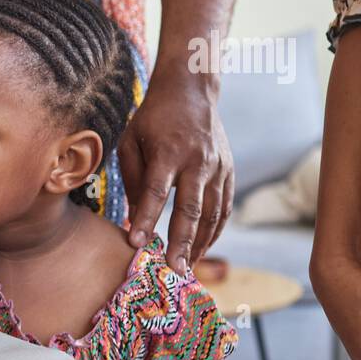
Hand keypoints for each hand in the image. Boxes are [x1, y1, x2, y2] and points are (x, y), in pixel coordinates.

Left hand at [118, 75, 233, 274]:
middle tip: (175, 269)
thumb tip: (135, 218)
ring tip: (188, 265)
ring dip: (202, 242)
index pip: (156, 193)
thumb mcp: (131, 141)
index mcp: (168, 152)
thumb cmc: (153, 118)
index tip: (136, 243)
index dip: (147, 219)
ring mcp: (218, 166)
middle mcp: (198, 161)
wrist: (191, 90)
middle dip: (183, 242)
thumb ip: (133, 180)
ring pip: (213, 212)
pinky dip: (216, 230)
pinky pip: (225, 206)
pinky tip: (204, 246)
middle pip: (192, 209)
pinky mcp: (229, 170)